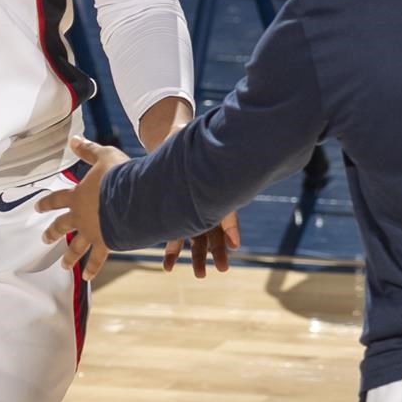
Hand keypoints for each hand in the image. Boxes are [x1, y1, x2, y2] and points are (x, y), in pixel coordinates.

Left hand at [36, 136, 128, 281]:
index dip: (46, 203)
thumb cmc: (119, 175)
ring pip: (76, 245)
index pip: (57, 199)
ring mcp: (93, 231)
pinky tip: (87, 277)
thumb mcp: (104, 156)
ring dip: (69, 255)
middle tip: (45, 239)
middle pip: (62, 225)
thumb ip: (88, 150)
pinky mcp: (107, 242)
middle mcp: (81, 216)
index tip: (37, 208)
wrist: (133, 198)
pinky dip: (92, 268)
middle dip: (53, 232)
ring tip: (63, 265)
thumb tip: (73, 139)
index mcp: (78, 196)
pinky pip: (97, 258)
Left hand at [137, 96, 240, 276]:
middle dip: (218, 251)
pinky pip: (176, 237)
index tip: (234, 243)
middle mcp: (208, 204)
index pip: (227, 211)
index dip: (230, 227)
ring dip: (198, 258)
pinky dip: (172, 251)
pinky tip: (167, 266)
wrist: (172, 148)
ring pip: (199, 240)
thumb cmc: (185, 143)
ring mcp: (194, 213)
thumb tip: (178, 127)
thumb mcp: (187, 139)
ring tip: (200, 274)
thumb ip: (183, 138)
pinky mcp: (178, 216)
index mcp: (217, 188)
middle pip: (216, 232)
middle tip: (222, 268)